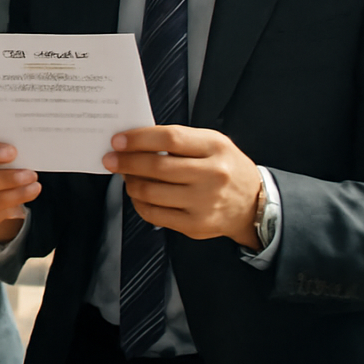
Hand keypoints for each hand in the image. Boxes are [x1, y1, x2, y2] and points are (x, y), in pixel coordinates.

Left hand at [104, 125, 262, 247]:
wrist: (254, 204)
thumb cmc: (225, 167)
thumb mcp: (211, 143)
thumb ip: (178, 139)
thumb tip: (135, 141)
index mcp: (215, 148)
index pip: (170, 138)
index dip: (139, 139)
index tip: (118, 140)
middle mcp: (212, 175)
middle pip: (157, 167)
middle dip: (126, 162)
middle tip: (110, 159)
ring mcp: (204, 203)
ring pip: (151, 192)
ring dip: (130, 183)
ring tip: (125, 176)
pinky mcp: (196, 226)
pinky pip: (155, 214)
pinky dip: (139, 203)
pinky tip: (138, 194)